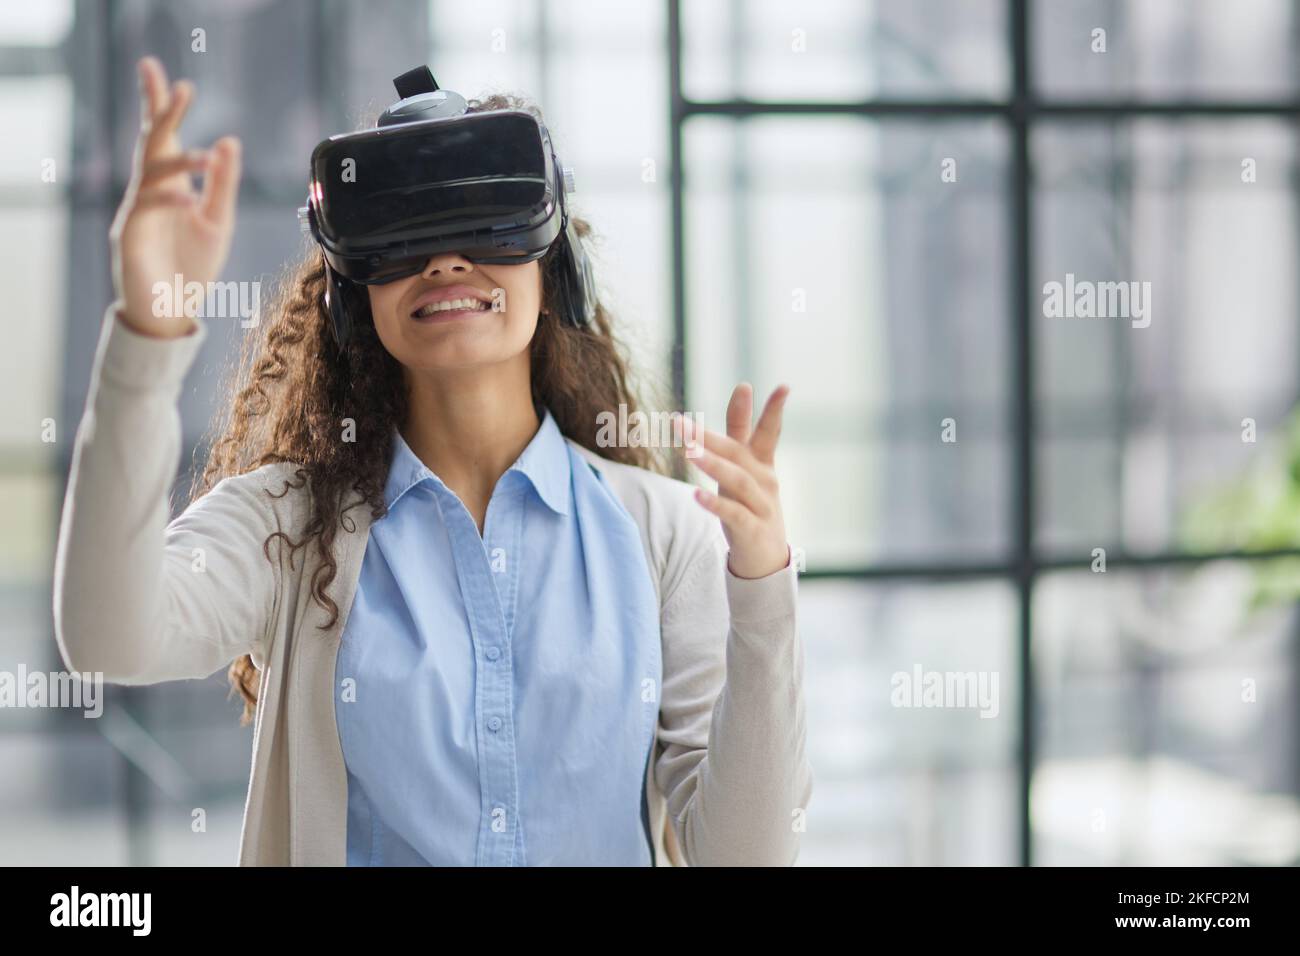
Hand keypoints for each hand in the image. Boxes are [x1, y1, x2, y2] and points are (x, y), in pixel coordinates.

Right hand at [109, 56, 241, 337]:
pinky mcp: (130, 235)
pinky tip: (190, 196)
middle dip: (161, 113)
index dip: (167, 109)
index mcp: (170, 184)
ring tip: (204, 157)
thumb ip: (222, 183)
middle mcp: (150, 192)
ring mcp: (137, 211)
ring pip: (150, 172)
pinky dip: (169, 199)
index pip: (165, 138)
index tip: (179, 81)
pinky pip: (147, 208)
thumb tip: (228, 140)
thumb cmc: (194, 266)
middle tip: (176, 85)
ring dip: (177, 160)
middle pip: (151, 142)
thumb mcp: (218, 220)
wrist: (173, 312)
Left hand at [677, 383, 791, 578]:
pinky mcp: (753, 530)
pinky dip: (715, 504)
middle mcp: (764, 481)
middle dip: (708, 437)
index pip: (766, 431)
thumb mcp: (745, 467)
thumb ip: (741, 430)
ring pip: (737, 481)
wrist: (767, 559)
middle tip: (679, 422)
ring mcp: (761, 506)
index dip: (766, 409)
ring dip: (712, 465)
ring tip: (687, 453)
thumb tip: (742, 386)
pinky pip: (734, 514)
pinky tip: (696, 495)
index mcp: (762, 464)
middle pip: (737, 454)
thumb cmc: (750, 506)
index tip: (750, 385)